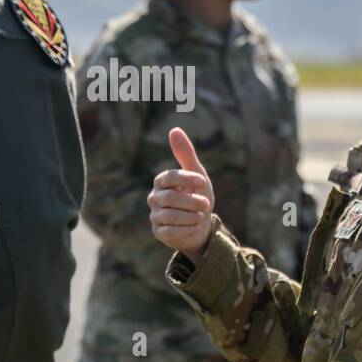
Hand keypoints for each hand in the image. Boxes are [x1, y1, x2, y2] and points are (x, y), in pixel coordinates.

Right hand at [148, 127, 215, 255]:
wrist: (200, 224)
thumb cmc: (197, 196)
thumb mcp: (197, 174)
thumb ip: (186, 154)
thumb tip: (174, 130)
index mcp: (162, 181)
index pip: (170, 177)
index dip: (187, 179)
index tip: (203, 183)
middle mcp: (154, 197)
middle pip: (170, 198)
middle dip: (192, 202)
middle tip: (206, 204)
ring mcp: (155, 215)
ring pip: (171, 216)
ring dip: (191, 216)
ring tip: (201, 216)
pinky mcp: (159, 232)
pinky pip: (171, 232)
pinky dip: (188, 229)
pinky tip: (195, 227)